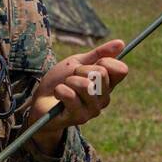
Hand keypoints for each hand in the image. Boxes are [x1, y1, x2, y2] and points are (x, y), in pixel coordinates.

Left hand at [28, 38, 128, 153]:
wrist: (40, 99)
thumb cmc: (60, 80)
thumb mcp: (78, 62)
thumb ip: (98, 54)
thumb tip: (121, 43)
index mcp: (108, 84)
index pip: (121, 70)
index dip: (105, 61)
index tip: (90, 63)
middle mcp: (104, 98)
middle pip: (101, 74)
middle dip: (80, 70)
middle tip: (71, 77)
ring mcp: (93, 110)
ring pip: (86, 85)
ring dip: (69, 81)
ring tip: (64, 86)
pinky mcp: (80, 118)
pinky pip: (71, 96)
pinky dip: (60, 90)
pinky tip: (58, 95)